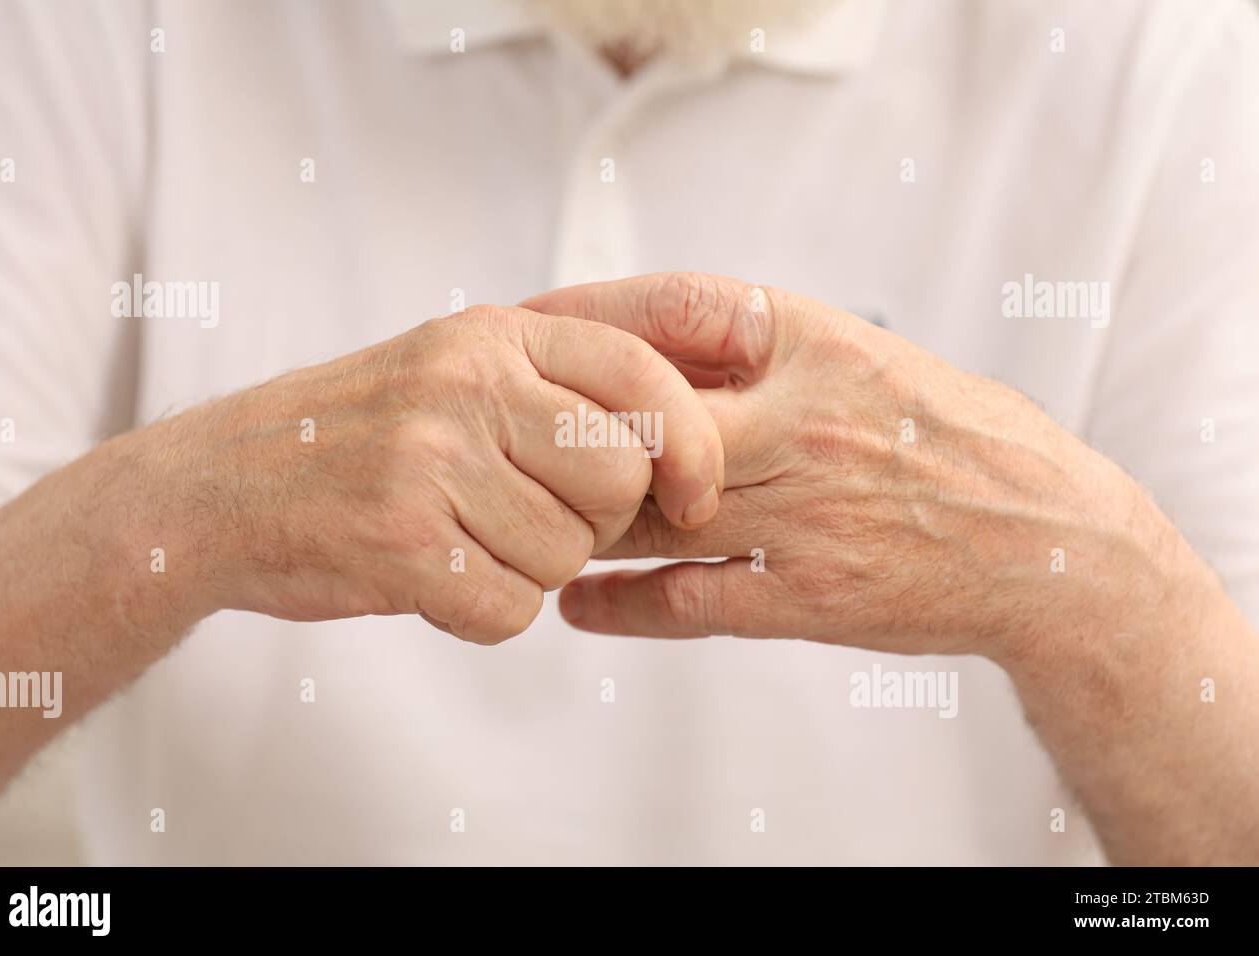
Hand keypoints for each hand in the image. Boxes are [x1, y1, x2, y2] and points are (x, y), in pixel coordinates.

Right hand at [135, 305, 723, 642]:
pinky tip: (433, 577)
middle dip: (596, 521)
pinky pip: (511, 610)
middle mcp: (465, 384)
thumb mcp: (455, 364)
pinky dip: (482, 611)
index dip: (691, 443)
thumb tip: (688, 425)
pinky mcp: (399, 542)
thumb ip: (559, 378)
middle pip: (620, 479)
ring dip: (529, 570)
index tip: (695, 494)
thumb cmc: (360, 433)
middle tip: (531, 517)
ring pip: (568, 556)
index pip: (640, 374)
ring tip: (463, 539)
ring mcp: (428, 460)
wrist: (220, 486)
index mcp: (491, 335)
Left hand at [525, 273, 1161, 661]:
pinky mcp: (811, 598)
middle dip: (562, 420)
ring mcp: (804, 514)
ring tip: (520, 519)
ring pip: (649, 512)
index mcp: (819, 347)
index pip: (679, 307)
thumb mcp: (867, 360)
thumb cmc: (950, 440)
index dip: (591, 312)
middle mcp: (804, 421)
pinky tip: (575, 604)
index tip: (526, 320)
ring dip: (574, 518)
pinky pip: (688, 602)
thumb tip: (657, 336)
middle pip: (645, 417)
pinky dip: (620, 606)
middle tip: (493, 426)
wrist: (1048, 542)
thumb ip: (767, 348)